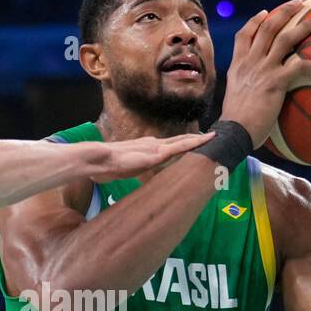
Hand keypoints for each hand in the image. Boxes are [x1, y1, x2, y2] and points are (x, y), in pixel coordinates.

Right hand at [87, 132, 214, 182]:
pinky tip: (206, 140)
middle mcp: (152, 145)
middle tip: (210, 136)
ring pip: (182, 142)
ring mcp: (155, 148)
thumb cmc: (103, 167)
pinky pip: (180, 147)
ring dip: (198, 140)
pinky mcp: (156, 153)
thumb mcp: (117, 170)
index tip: (193, 143)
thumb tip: (115, 175)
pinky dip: (194, 143)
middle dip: (194, 139)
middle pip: (178, 141)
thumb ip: (122, 169)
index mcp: (145, 149)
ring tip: (213, 136)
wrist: (98, 161)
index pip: (167, 146)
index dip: (181, 144)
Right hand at [220, 0, 310, 147]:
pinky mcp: (276, 80)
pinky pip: (302, 66)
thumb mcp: (236, 102)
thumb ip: (247, 93)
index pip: (243, 36)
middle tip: (300, 3)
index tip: (265, 12)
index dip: (255, 21)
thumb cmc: (236, 127)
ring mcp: (262, 69)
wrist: (233, 133)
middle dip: (285, 11)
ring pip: (286, 38)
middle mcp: (249, 62)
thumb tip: (259, 101)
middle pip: (267, 27)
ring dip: (306, 26)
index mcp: (238, 66)